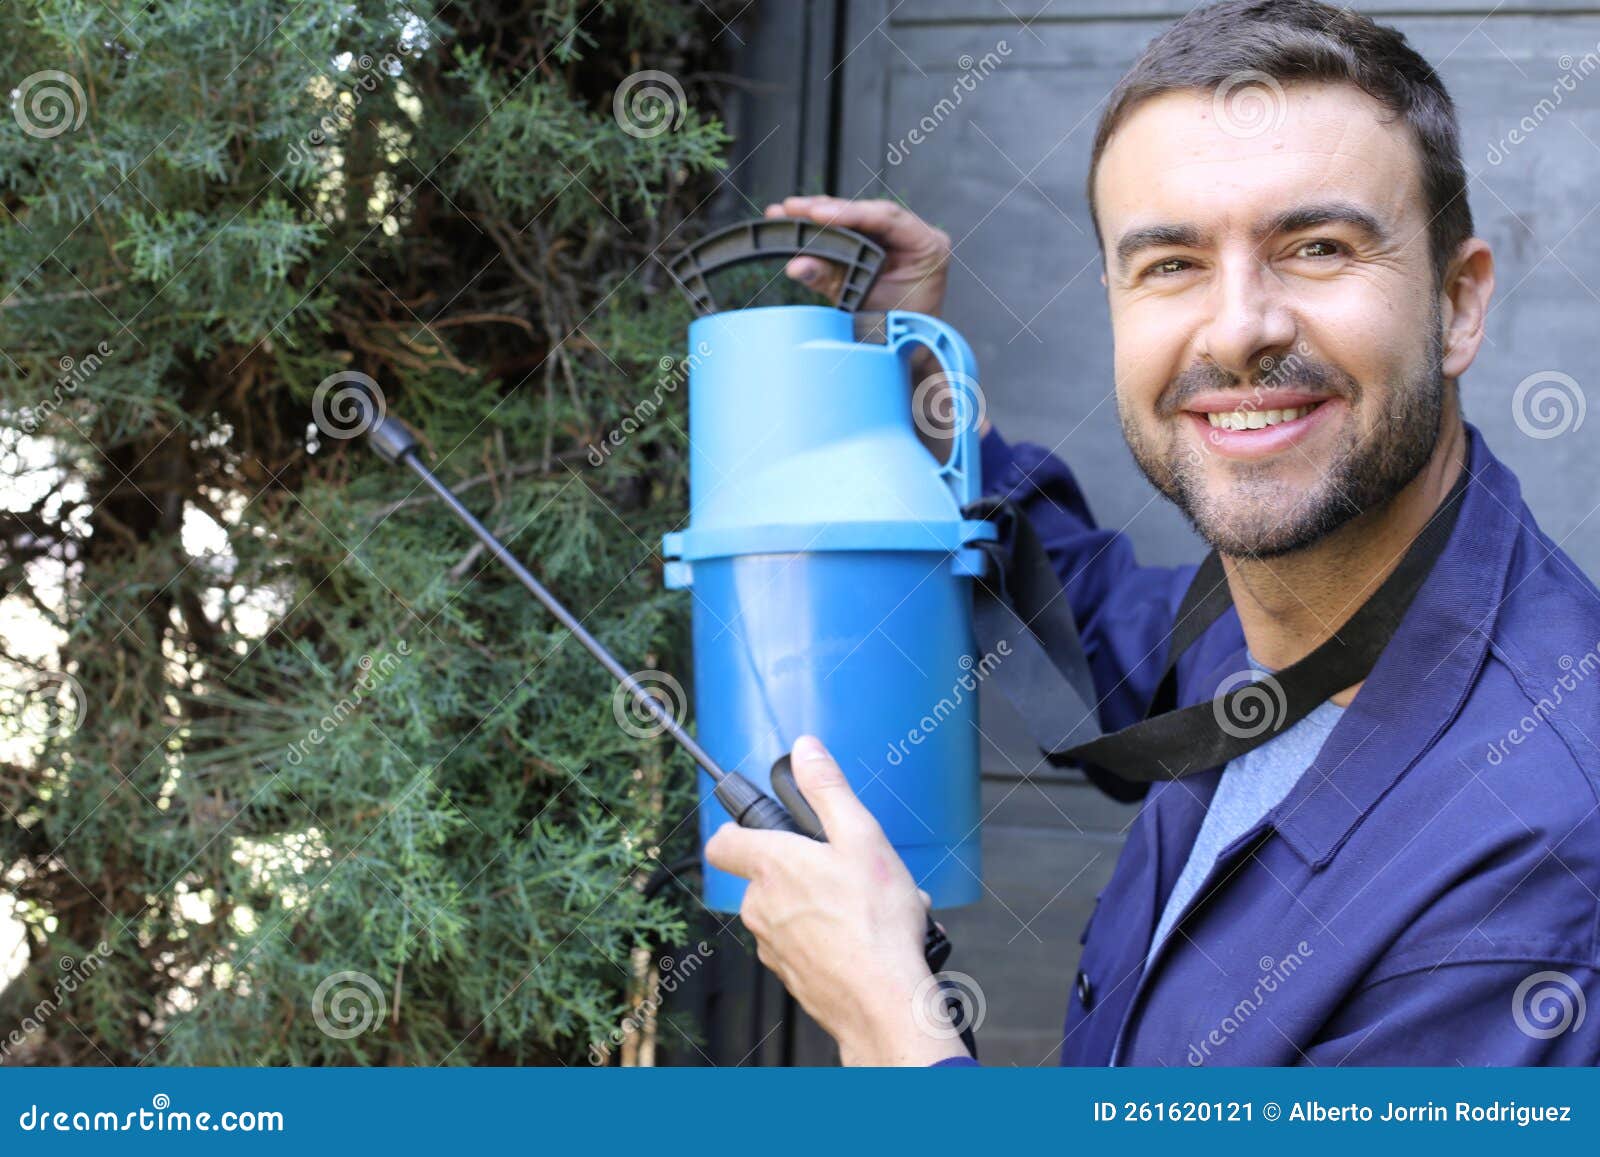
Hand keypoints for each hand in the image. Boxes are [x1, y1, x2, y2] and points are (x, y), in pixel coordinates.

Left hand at [704, 735, 970, 1065]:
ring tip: (870, 905)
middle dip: (804, 868)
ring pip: (790, 911)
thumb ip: (828, 788)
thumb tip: (805, 749)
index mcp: (770, 866)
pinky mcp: (790, 976)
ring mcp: (772, 946)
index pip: (723, 841)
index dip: (739, 828)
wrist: (884, 1002)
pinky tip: (868, 935)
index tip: (766, 826)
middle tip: (848, 868)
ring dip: (823, 903)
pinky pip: (804, 944)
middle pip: (766, 875)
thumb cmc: (875, 923)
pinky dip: (830, 936)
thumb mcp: (861, 836)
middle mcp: (760, 907)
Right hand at [763, 196, 951, 317]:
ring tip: (787, 213)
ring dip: (819, 214)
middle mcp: (914, 236)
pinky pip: (851, 229)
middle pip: (867, 212)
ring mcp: (896, 238)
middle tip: (793, 209)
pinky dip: (824, 227)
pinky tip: (799, 221)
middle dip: (826, 210)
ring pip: (855, 218)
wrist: (907, 350)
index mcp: (928, 246)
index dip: (850, 213)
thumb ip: (834, 282)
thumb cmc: (899, 331)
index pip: (888, 219)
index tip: (818, 213)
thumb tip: (800, 265)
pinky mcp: (878, 243)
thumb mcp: (866, 306)